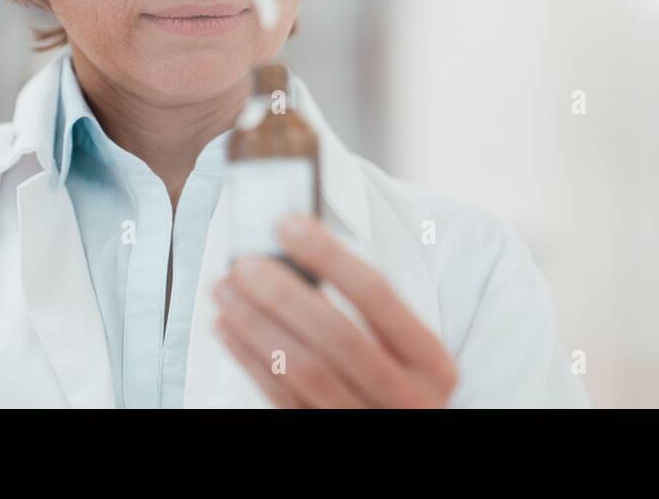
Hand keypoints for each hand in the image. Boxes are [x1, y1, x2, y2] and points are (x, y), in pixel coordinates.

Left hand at [212, 214, 458, 407]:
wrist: (398, 424)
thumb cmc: (399, 375)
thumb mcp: (408, 349)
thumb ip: (371, 306)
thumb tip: (302, 241)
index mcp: (433, 363)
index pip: (379, 295)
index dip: (330, 257)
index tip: (288, 225)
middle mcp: (407, 398)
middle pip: (338, 336)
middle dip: (284, 295)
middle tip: (244, 264)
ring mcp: (366, 422)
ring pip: (304, 371)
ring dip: (256, 325)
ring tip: (225, 290)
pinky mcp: (326, 434)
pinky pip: (281, 399)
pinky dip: (249, 360)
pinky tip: (228, 327)